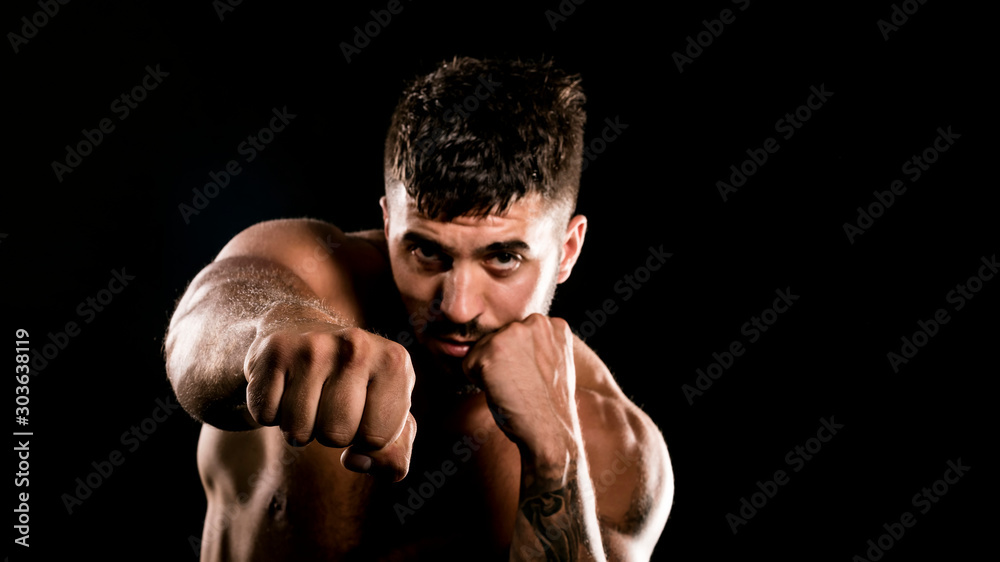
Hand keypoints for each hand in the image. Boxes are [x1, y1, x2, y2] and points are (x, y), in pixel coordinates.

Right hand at [243, 317, 415, 480]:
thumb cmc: (355, 384)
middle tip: (330, 405)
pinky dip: (271, 413)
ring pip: (298, 431)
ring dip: (300, 428)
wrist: (303, 331)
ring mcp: (315, 345)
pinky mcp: (277, 350)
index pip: (378, 439)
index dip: (365, 441)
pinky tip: (285, 387)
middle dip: (331, 434)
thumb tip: (357, 462)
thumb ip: (394, 455)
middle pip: (336, 436)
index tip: (362, 415)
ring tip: (308, 397)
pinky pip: (266, 415)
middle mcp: (357, 346)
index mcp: (395, 362)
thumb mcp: (388, 415)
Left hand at [462, 314, 578, 470]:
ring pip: (482, 348)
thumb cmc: (549, 404)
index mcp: (555, 324)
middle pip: (498, 338)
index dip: (518, 361)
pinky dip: (477, 381)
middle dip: (501, 362)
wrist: (550, 430)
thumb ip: (536, 345)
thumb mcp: (552, 363)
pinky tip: (502, 391)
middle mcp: (536, 321)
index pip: (517, 335)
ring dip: (489, 371)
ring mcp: (514, 332)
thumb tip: (506, 341)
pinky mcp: (494, 348)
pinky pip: (468, 363)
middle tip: (522, 384)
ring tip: (514, 387)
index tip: (532, 378)